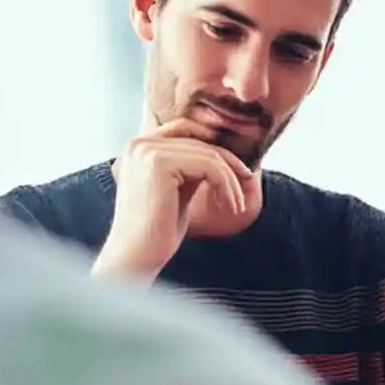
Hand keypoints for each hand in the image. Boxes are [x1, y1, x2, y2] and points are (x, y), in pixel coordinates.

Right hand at [93, 119, 255, 278]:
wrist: (138, 256)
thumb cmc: (159, 229)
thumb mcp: (178, 189)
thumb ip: (191, 166)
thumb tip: (220, 152)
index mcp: (139, 147)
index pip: (185, 128)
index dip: (215, 140)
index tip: (240, 162)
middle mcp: (139, 144)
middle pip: (200, 141)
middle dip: (229, 164)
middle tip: (247, 183)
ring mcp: (147, 151)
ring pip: (208, 155)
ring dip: (231, 180)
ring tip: (237, 204)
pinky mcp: (160, 164)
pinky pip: (209, 166)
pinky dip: (227, 186)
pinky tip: (232, 207)